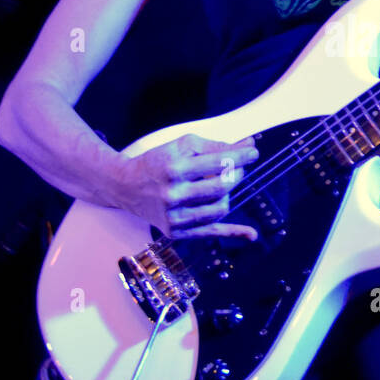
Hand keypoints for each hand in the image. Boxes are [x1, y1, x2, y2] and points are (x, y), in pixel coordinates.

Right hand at [115, 133, 259, 240]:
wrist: (126, 187)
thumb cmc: (158, 162)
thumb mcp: (182, 145)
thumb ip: (215, 146)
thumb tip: (248, 145)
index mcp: (174, 169)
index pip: (219, 163)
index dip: (241, 156)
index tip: (252, 152)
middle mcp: (173, 195)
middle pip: (222, 186)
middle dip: (236, 174)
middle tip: (237, 167)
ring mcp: (174, 217)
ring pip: (220, 208)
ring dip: (227, 194)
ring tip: (219, 186)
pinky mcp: (176, 232)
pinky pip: (211, 232)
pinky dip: (233, 233)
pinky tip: (251, 234)